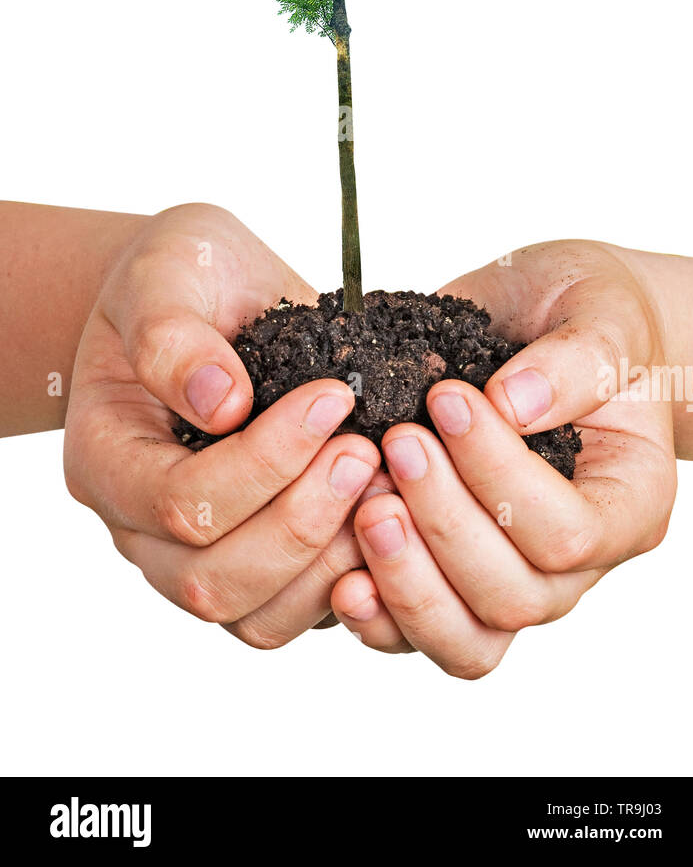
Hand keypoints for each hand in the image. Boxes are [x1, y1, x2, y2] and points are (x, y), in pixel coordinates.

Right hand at [64, 203, 378, 647]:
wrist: (204, 291)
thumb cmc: (179, 276)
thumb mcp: (167, 271)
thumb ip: (173, 334)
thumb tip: (222, 402)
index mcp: (105, 458)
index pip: (178, 501)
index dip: (263, 462)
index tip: (332, 398)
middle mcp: (141, 528)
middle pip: (212, 579)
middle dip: (303, 520)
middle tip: (368, 451)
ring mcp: (197, 556)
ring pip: (258, 616)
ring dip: (332, 559)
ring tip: (387, 484)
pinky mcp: (258, 567)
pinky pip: (299, 613)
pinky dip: (352, 580)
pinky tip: (392, 514)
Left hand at [331, 241, 676, 676]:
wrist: (544, 315)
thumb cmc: (584, 312)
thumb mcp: (598, 313)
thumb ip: (572, 360)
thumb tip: (511, 403)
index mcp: (628, 502)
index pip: (566, 533)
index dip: (499, 476)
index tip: (446, 399)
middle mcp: (576, 562)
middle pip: (512, 596)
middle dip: (443, 524)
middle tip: (396, 444)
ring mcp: (510, 578)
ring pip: (466, 639)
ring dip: (405, 579)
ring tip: (365, 506)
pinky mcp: (447, 577)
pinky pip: (414, 635)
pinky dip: (374, 615)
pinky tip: (339, 574)